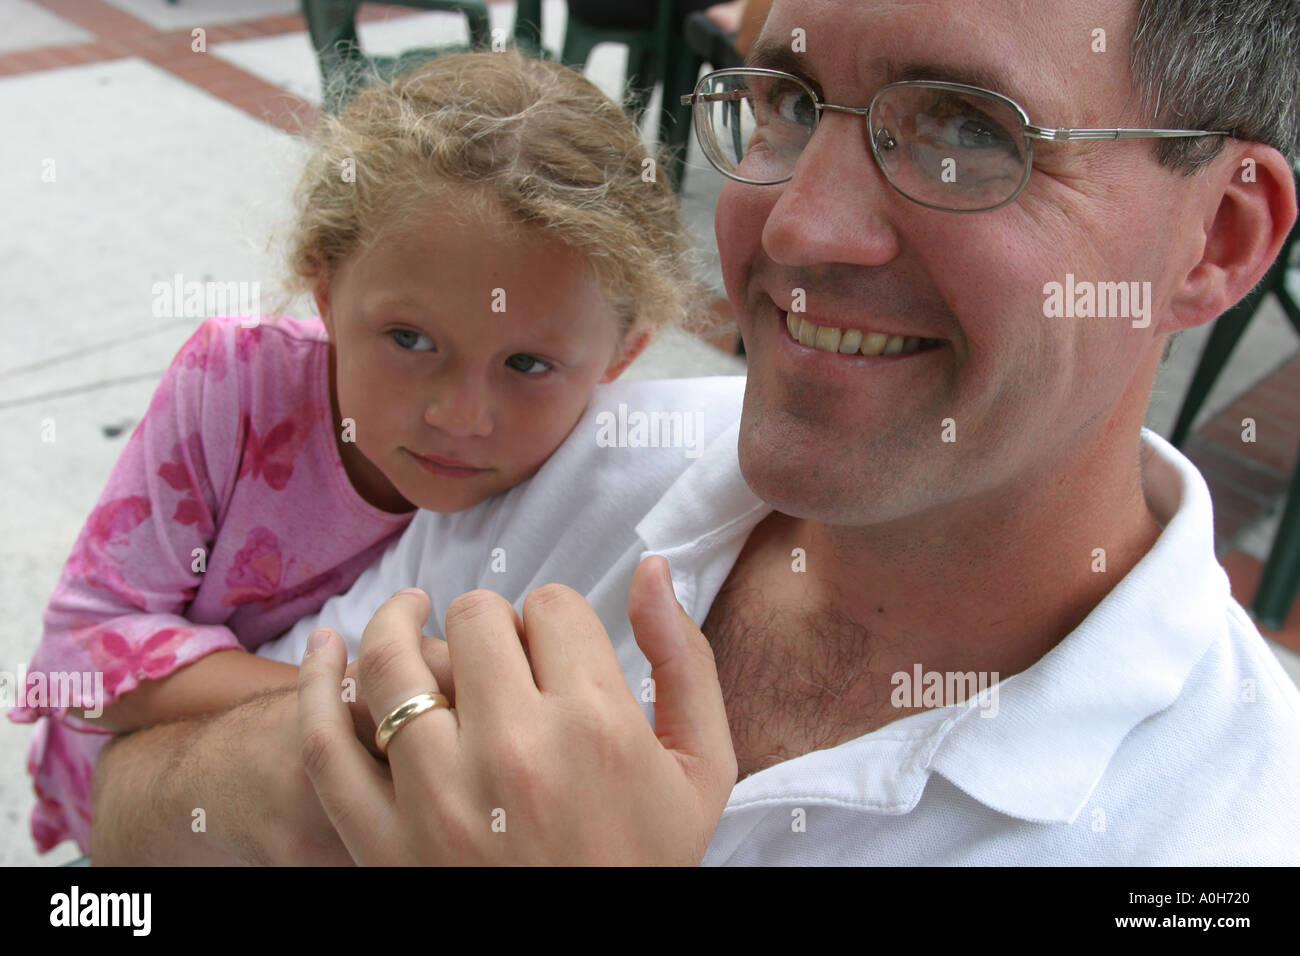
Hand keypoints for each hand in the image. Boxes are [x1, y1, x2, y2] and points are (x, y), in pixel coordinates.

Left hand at [297, 558, 736, 864]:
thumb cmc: (646, 863)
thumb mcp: (701, 768)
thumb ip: (684, 662)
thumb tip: (653, 568)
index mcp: (595, 727)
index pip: (552, 608)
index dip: (555, 621)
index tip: (555, 653)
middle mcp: (513, 751)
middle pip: (476, 618)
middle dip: (492, 626)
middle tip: (501, 661)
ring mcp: (437, 797)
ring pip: (392, 659)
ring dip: (400, 625)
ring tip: (410, 619)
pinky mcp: (381, 841)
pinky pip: (323, 742)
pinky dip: (314, 683)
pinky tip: (326, 648)